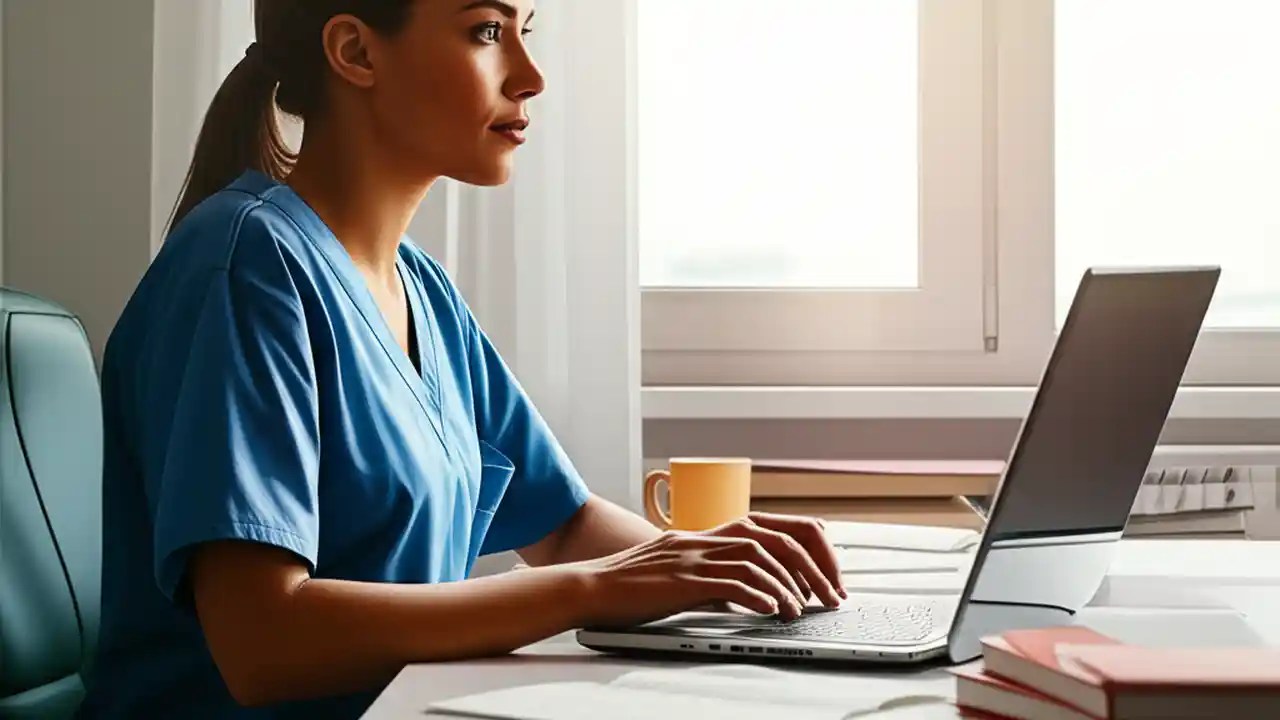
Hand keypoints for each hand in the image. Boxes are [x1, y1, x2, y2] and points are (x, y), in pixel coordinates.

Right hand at [570, 512, 846, 629]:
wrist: (590, 587)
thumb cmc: (632, 585)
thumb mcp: (681, 574)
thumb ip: (714, 576)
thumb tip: (748, 593)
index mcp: (706, 534)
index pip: (768, 524)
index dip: (804, 543)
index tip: (825, 571)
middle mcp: (704, 538)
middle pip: (773, 538)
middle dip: (810, 566)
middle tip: (828, 595)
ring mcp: (693, 556)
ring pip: (756, 559)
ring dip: (786, 586)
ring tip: (800, 610)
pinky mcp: (681, 580)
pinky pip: (729, 582)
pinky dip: (757, 595)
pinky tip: (771, 611)